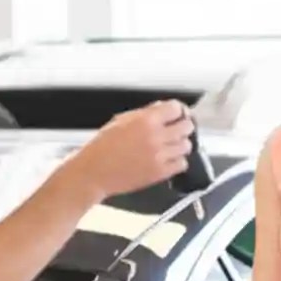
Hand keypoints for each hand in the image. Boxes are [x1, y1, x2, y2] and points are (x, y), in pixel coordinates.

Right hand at [58, 99, 194, 200]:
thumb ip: (144, 113)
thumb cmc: (102, 147)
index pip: (176, 108)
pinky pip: (182, 164)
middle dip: (183, 125)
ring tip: (172, 145)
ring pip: (187, 146)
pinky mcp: (160, 173)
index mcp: (146, 120)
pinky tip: (169, 159)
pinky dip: (178, 160)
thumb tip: (161, 108)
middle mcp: (156, 137)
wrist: (93, 173)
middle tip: (178, 128)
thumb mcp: (120, 120)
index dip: (178, 110)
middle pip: (187, 126)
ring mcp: (160, 156)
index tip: (177, 113)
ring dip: (181, 143)